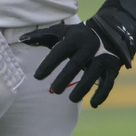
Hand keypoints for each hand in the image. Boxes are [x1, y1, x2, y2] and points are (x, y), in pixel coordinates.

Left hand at [19, 0, 135, 107]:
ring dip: (82, 88)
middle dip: (65, 78)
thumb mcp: (62, 32)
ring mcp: (102, 58)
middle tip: (54, 90)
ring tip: (71, 99)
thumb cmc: (78, 35)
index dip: (48, 64)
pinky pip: (108, 83)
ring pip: (93, 75)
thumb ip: (42, 36)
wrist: (110, 32)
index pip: (59, 51)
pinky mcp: (112, 68)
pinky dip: (102, 94)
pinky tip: (93, 104)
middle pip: (76, 64)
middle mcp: (89, 47)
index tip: (37, 77)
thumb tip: (22, 39)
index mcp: (74, 38)